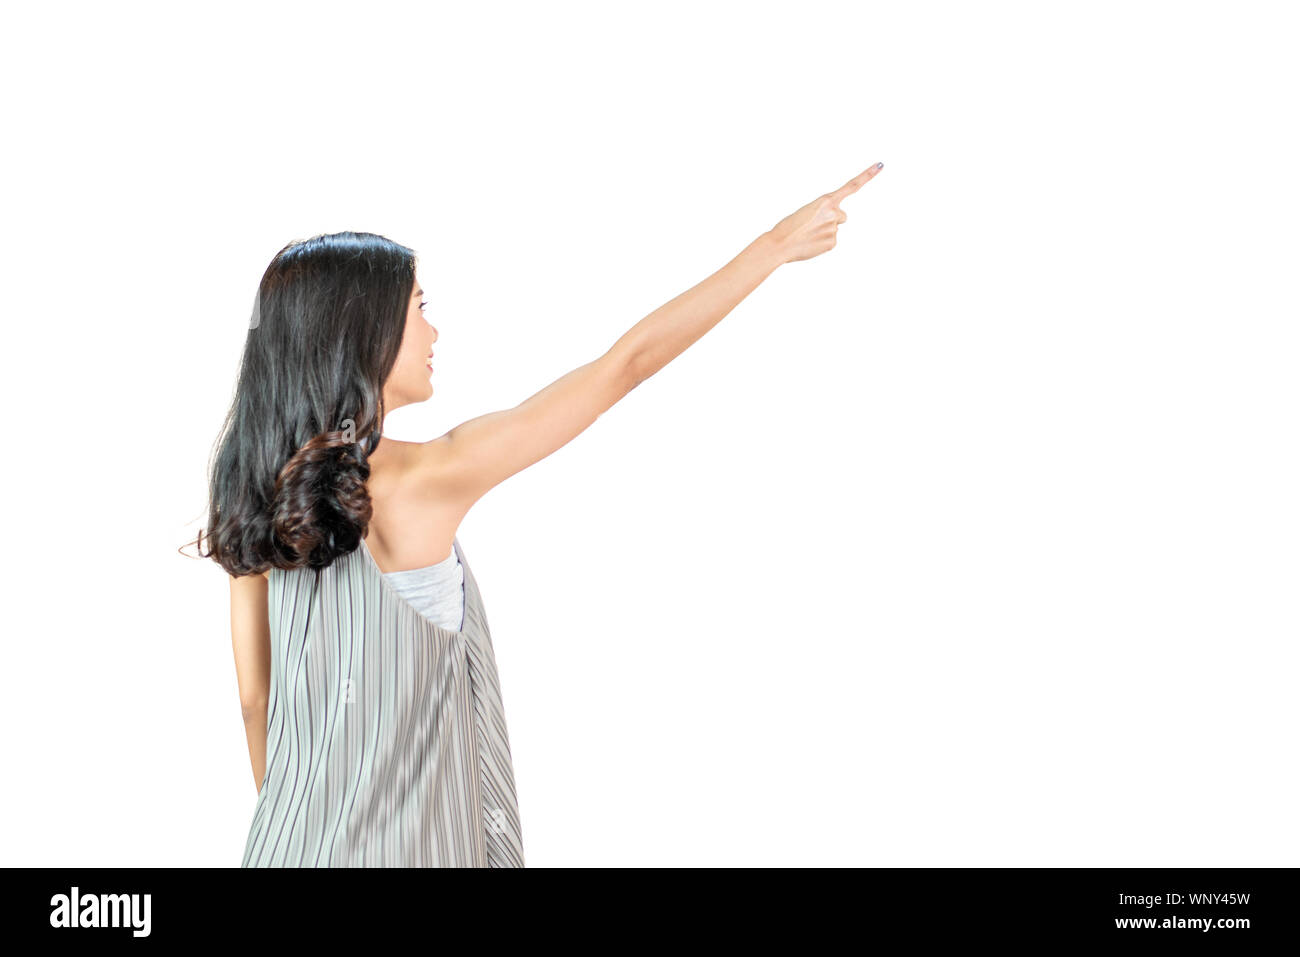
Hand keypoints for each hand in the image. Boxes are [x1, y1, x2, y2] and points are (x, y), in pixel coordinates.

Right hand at [766, 162, 883, 263]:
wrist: (780, 244)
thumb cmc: (789, 226)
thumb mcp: (808, 211)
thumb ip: (825, 213)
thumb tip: (836, 225)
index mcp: (826, 200)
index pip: (852, 186)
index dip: (868, 175)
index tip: (881, 165)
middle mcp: (834, 213)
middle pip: (841, 216)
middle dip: (831, 220)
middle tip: (812, 225)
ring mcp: (834, 228)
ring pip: (835, 229)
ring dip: (824, 231)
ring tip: (808, 235)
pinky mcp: (833, 243)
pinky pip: (831, 241)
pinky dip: (822, 243)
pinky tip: (810, 243)